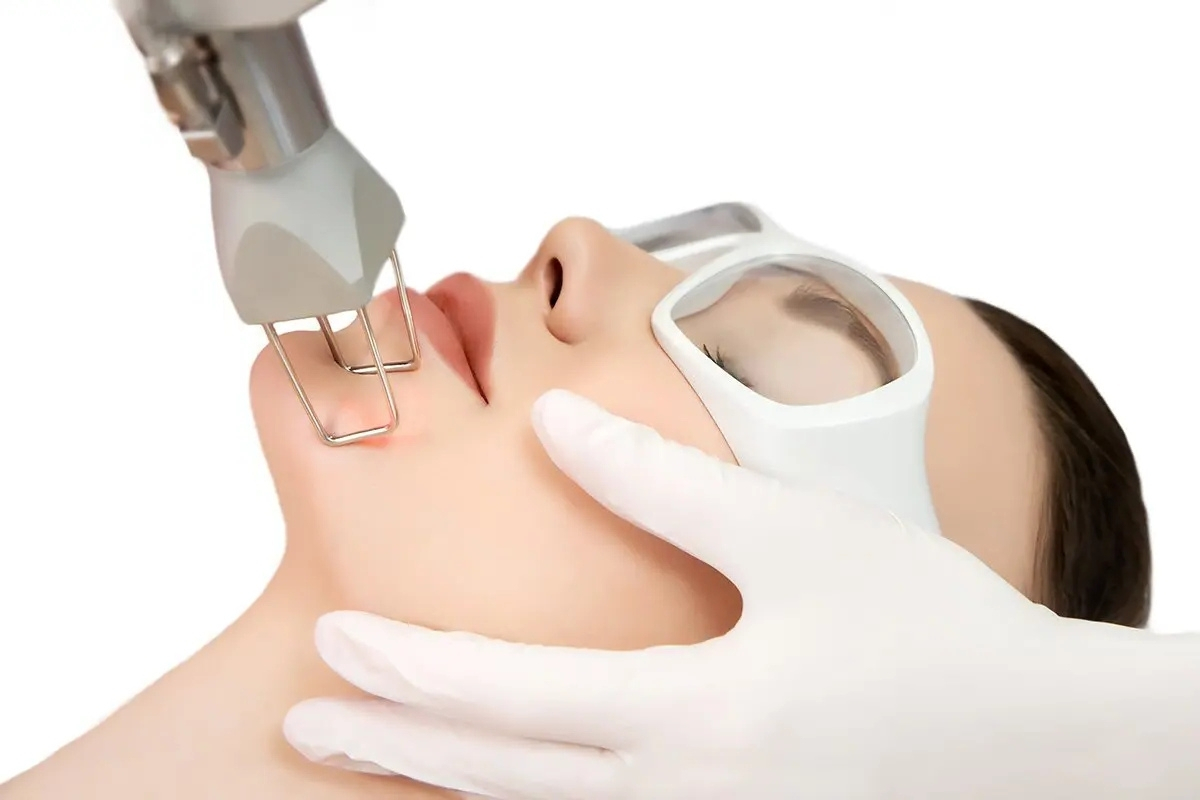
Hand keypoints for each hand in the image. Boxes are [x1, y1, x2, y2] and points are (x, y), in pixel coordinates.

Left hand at [282, 389, 1090, 798]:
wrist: (1036, 741)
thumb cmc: (928, 631)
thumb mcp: (795, 538)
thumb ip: (659, 483)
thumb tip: (554, 423)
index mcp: (696, 720)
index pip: (510, 700)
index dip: (410, 669)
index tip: (334, 638)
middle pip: (501, 780)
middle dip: (394, 745)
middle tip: (308, 719)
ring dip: (448, 785)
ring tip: (376, 754)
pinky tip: (503, 782)